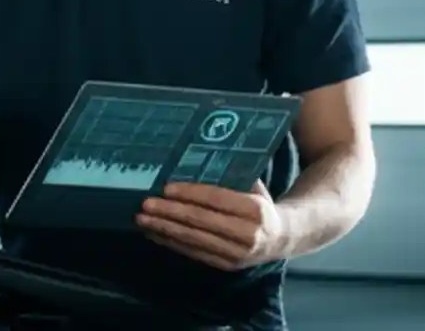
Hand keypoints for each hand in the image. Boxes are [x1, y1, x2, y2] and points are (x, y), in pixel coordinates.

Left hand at [136, 179, 285, 271]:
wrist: (282, 238)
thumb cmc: (261, 203)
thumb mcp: (254, 186)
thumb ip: (231, 176)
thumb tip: (193, 157)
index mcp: (255, 210)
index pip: (216, 199)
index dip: (190, 193)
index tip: (166, 188)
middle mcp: (248, 235)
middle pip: (201, 222)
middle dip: (170, 213)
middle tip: (146, 205)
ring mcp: (237, 255)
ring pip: (194, 240)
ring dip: (165, 230)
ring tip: (142, 220)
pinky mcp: (226, 266)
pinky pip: (194, 253)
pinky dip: (172, 243)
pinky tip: (154, 233)